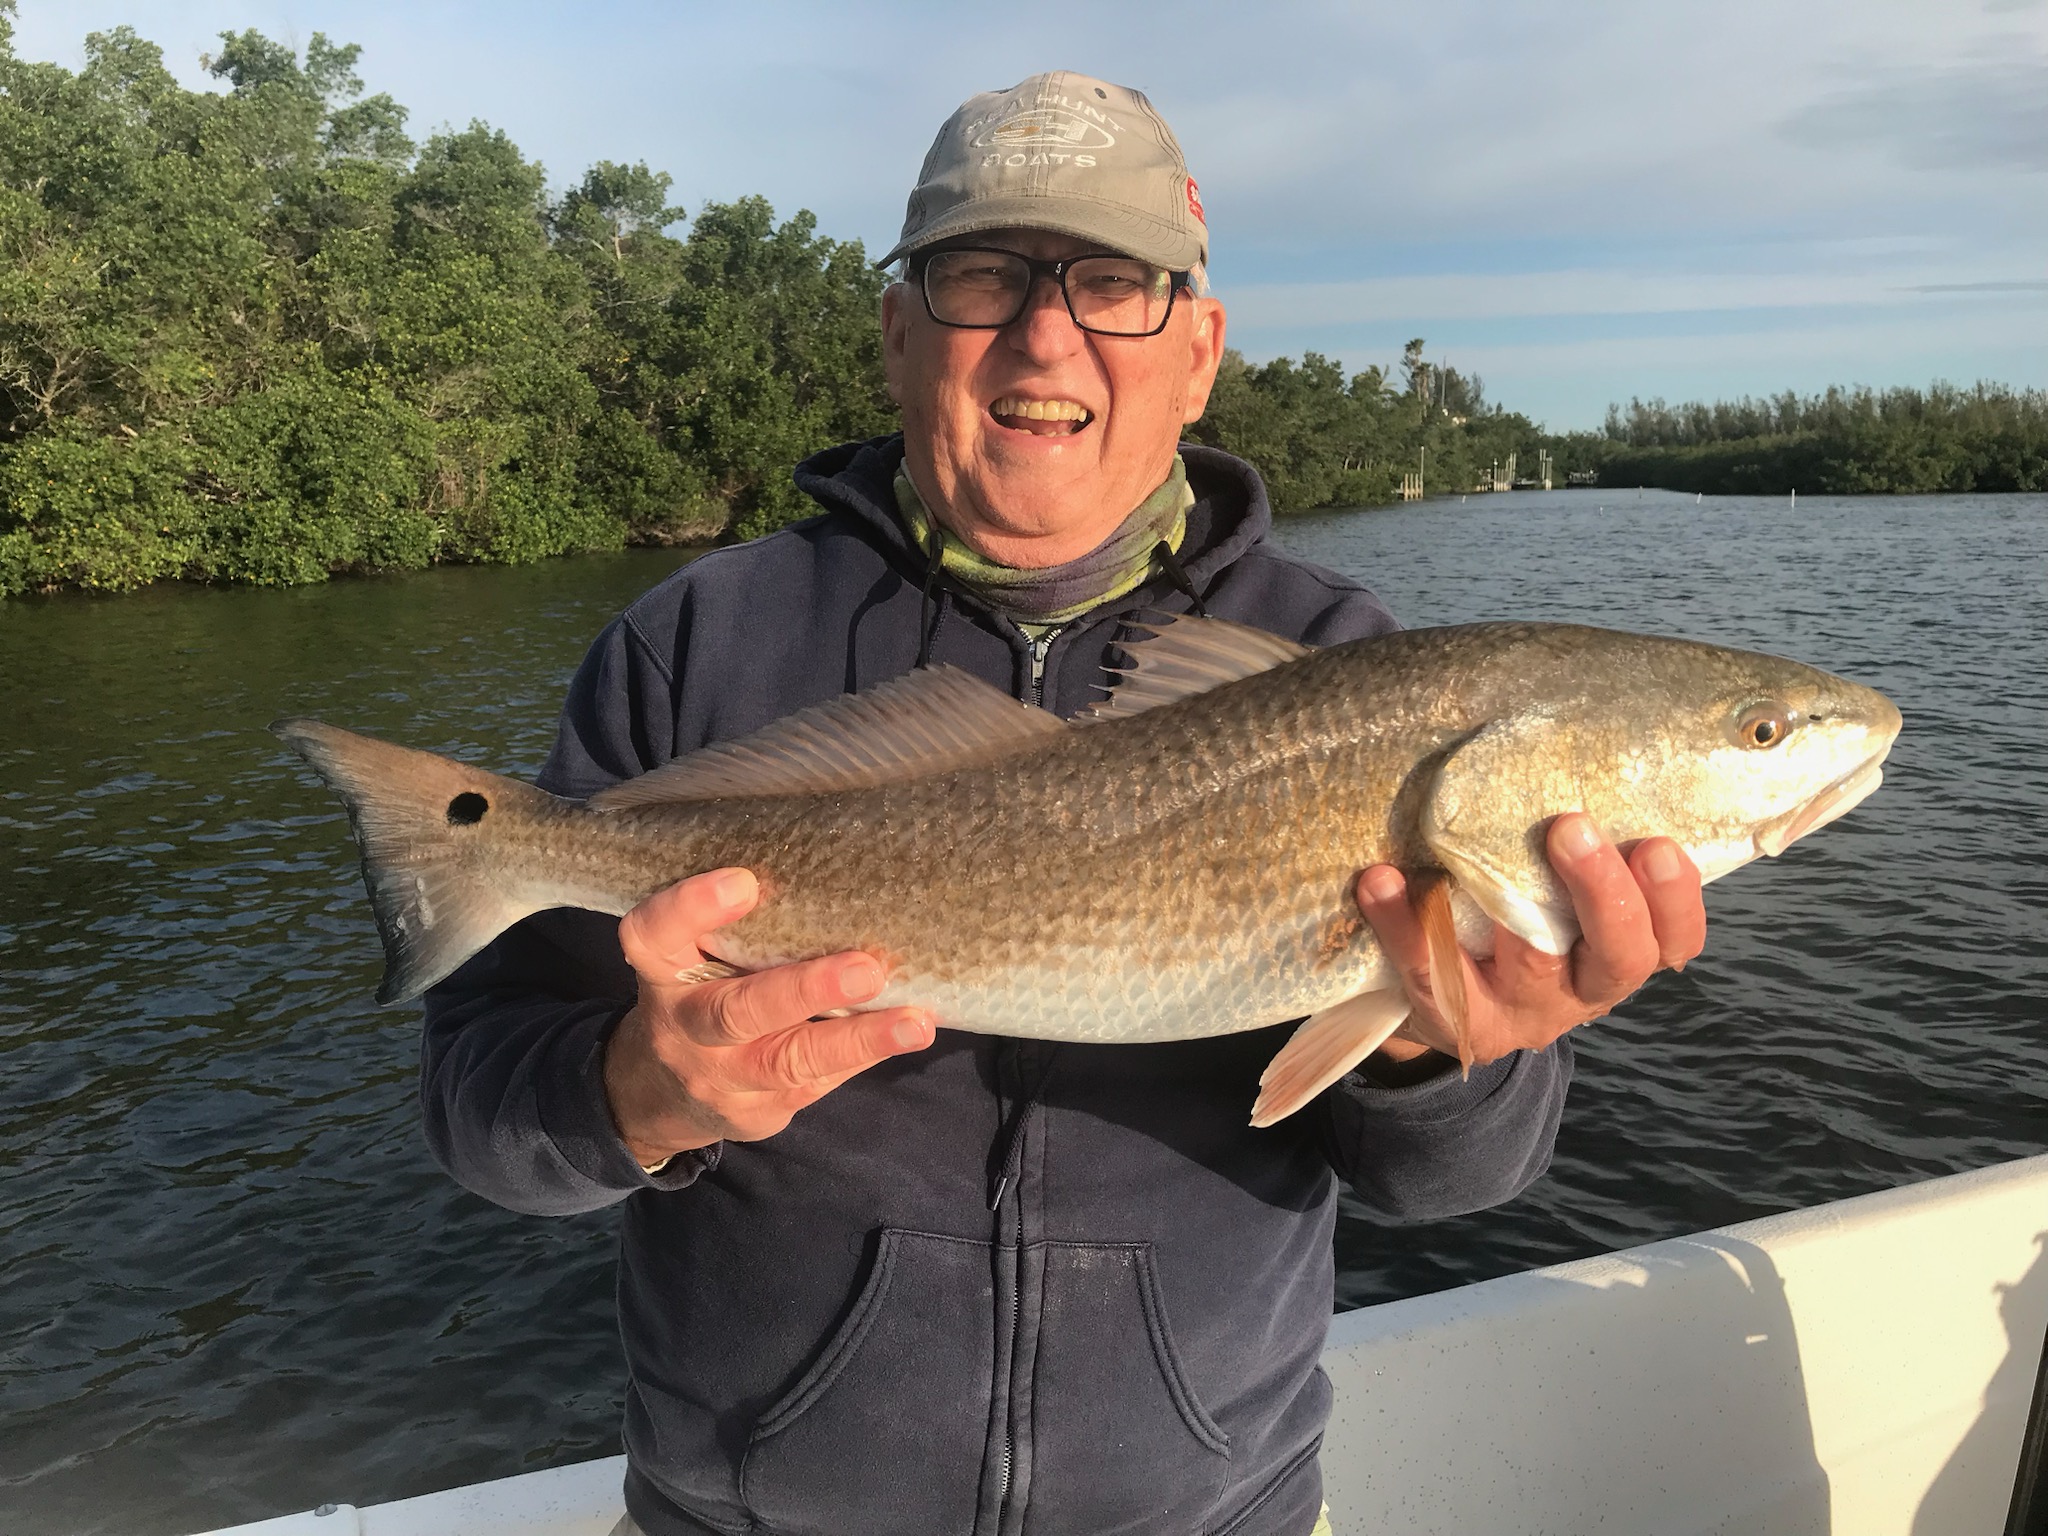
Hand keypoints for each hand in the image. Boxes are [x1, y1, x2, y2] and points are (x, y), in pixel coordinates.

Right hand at [603, 868, 934, 1165]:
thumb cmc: (699, 993)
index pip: (653, 936)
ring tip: (914, 1023)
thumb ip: (738, 927)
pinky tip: (907, 1033)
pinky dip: (865, 1054)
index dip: (691, 909)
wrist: (661, 1094)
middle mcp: (684, 1027)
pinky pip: (815, 1081)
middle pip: (735, 1011)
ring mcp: (719, 1077)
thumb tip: (836, 876)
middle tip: (865, 969)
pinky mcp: (756, 1113)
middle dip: (804, 990)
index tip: (745, 881)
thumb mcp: (690, 957)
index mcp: (662, 972)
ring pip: (788, 1059)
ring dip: (857, 1039)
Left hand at [1358, 813, 1705, 1073]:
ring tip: (1472, 850)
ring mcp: (1521, 1011)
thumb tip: (1573, 744)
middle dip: (1603, 890)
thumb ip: (1580, 850)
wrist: (1447, 1007)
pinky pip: (1431, 971)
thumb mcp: (1563, 899)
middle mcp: (1583, 990)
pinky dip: (1403, 924)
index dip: (1674, 897)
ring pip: (1530, 964)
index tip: (1659, 844)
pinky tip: (1380, 881)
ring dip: (1507, 904)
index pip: (1674, 938)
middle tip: (1572, 826)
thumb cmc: (1520, 924)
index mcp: (1621, 953)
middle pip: (1618, 954)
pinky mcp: (1457, 1020)